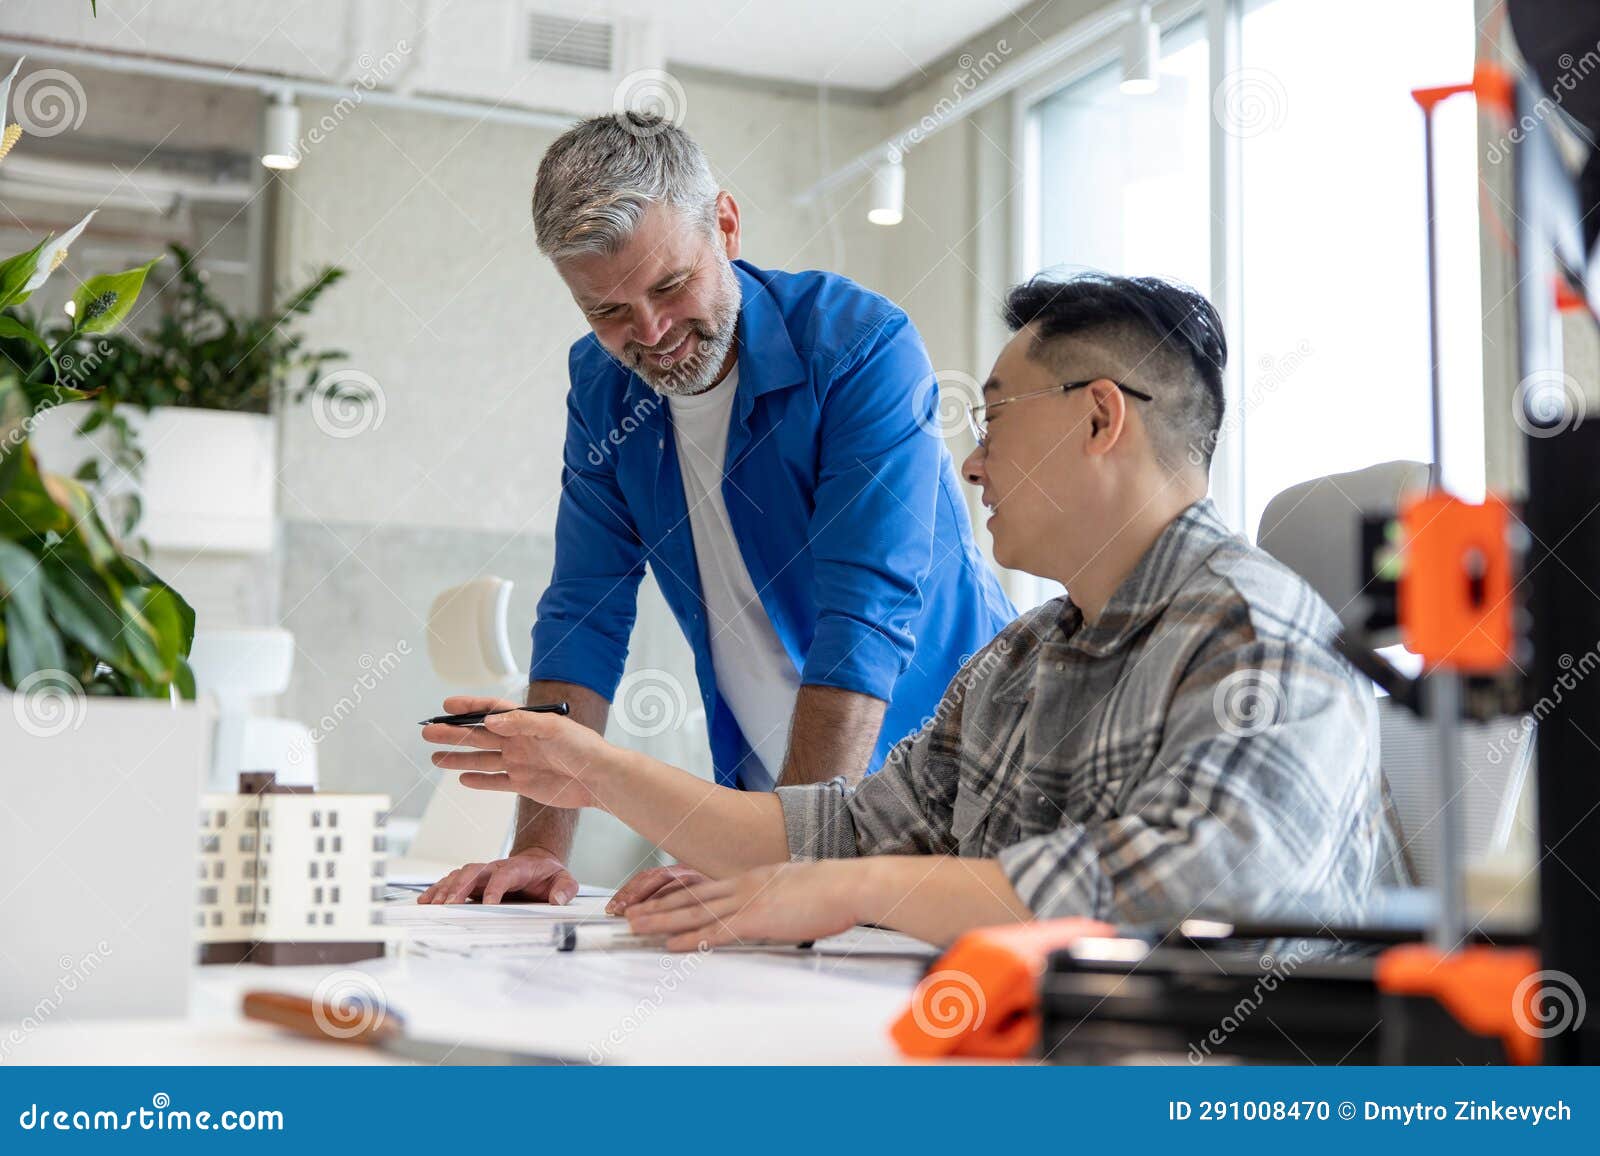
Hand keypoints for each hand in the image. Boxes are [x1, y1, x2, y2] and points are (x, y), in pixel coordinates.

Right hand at [417, 846, 578, 904]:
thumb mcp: (565, 880)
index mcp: (519, 868)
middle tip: (450, 905)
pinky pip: (452, 882)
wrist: (537, 864)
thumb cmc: (549, 876)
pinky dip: (438, 889)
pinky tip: (425, 900)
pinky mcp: (474, 881)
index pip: (504, 875)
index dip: (496, 888)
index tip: (489, 904)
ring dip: (445, 888)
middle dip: (461, 886)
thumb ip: (565, 889)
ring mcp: (483, 873)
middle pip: (475, 871)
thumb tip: (557, 901)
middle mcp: (496, 867)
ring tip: (432, 904)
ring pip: (460, 875)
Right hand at [421, 695, 619, 809]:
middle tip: (428, 732)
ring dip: (459, 757)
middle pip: (479, 735)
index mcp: (526, 722)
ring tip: (435, 757)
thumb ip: (521, 723)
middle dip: (453, 733)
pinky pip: (496, 782)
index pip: (491, 711)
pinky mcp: (524, 784)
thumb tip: (489, 721)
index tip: (446, 705)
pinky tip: (462, 778)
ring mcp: (520, 762)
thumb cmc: (583, 748)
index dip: (469, 707)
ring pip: (482, 759)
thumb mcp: (554, 729)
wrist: (599, 779)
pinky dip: (479, 780)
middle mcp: (519, 740)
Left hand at [624, 861, 860, 950]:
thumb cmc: (830, 889)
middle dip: (657, 906)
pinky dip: (690, 940)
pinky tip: (671, 945)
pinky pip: (715, 932)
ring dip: (661, 921)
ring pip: (693, 913)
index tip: (655, 900)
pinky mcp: (755, 919)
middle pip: (690, 897)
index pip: (704, 887)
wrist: (847, 884)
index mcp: (751, 878)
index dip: (676, 895)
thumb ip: (776, 897)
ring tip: (636, 927)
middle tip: (631, 914)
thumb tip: (773, 909)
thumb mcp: (794, 886)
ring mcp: (747, 901)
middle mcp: (742, 885)